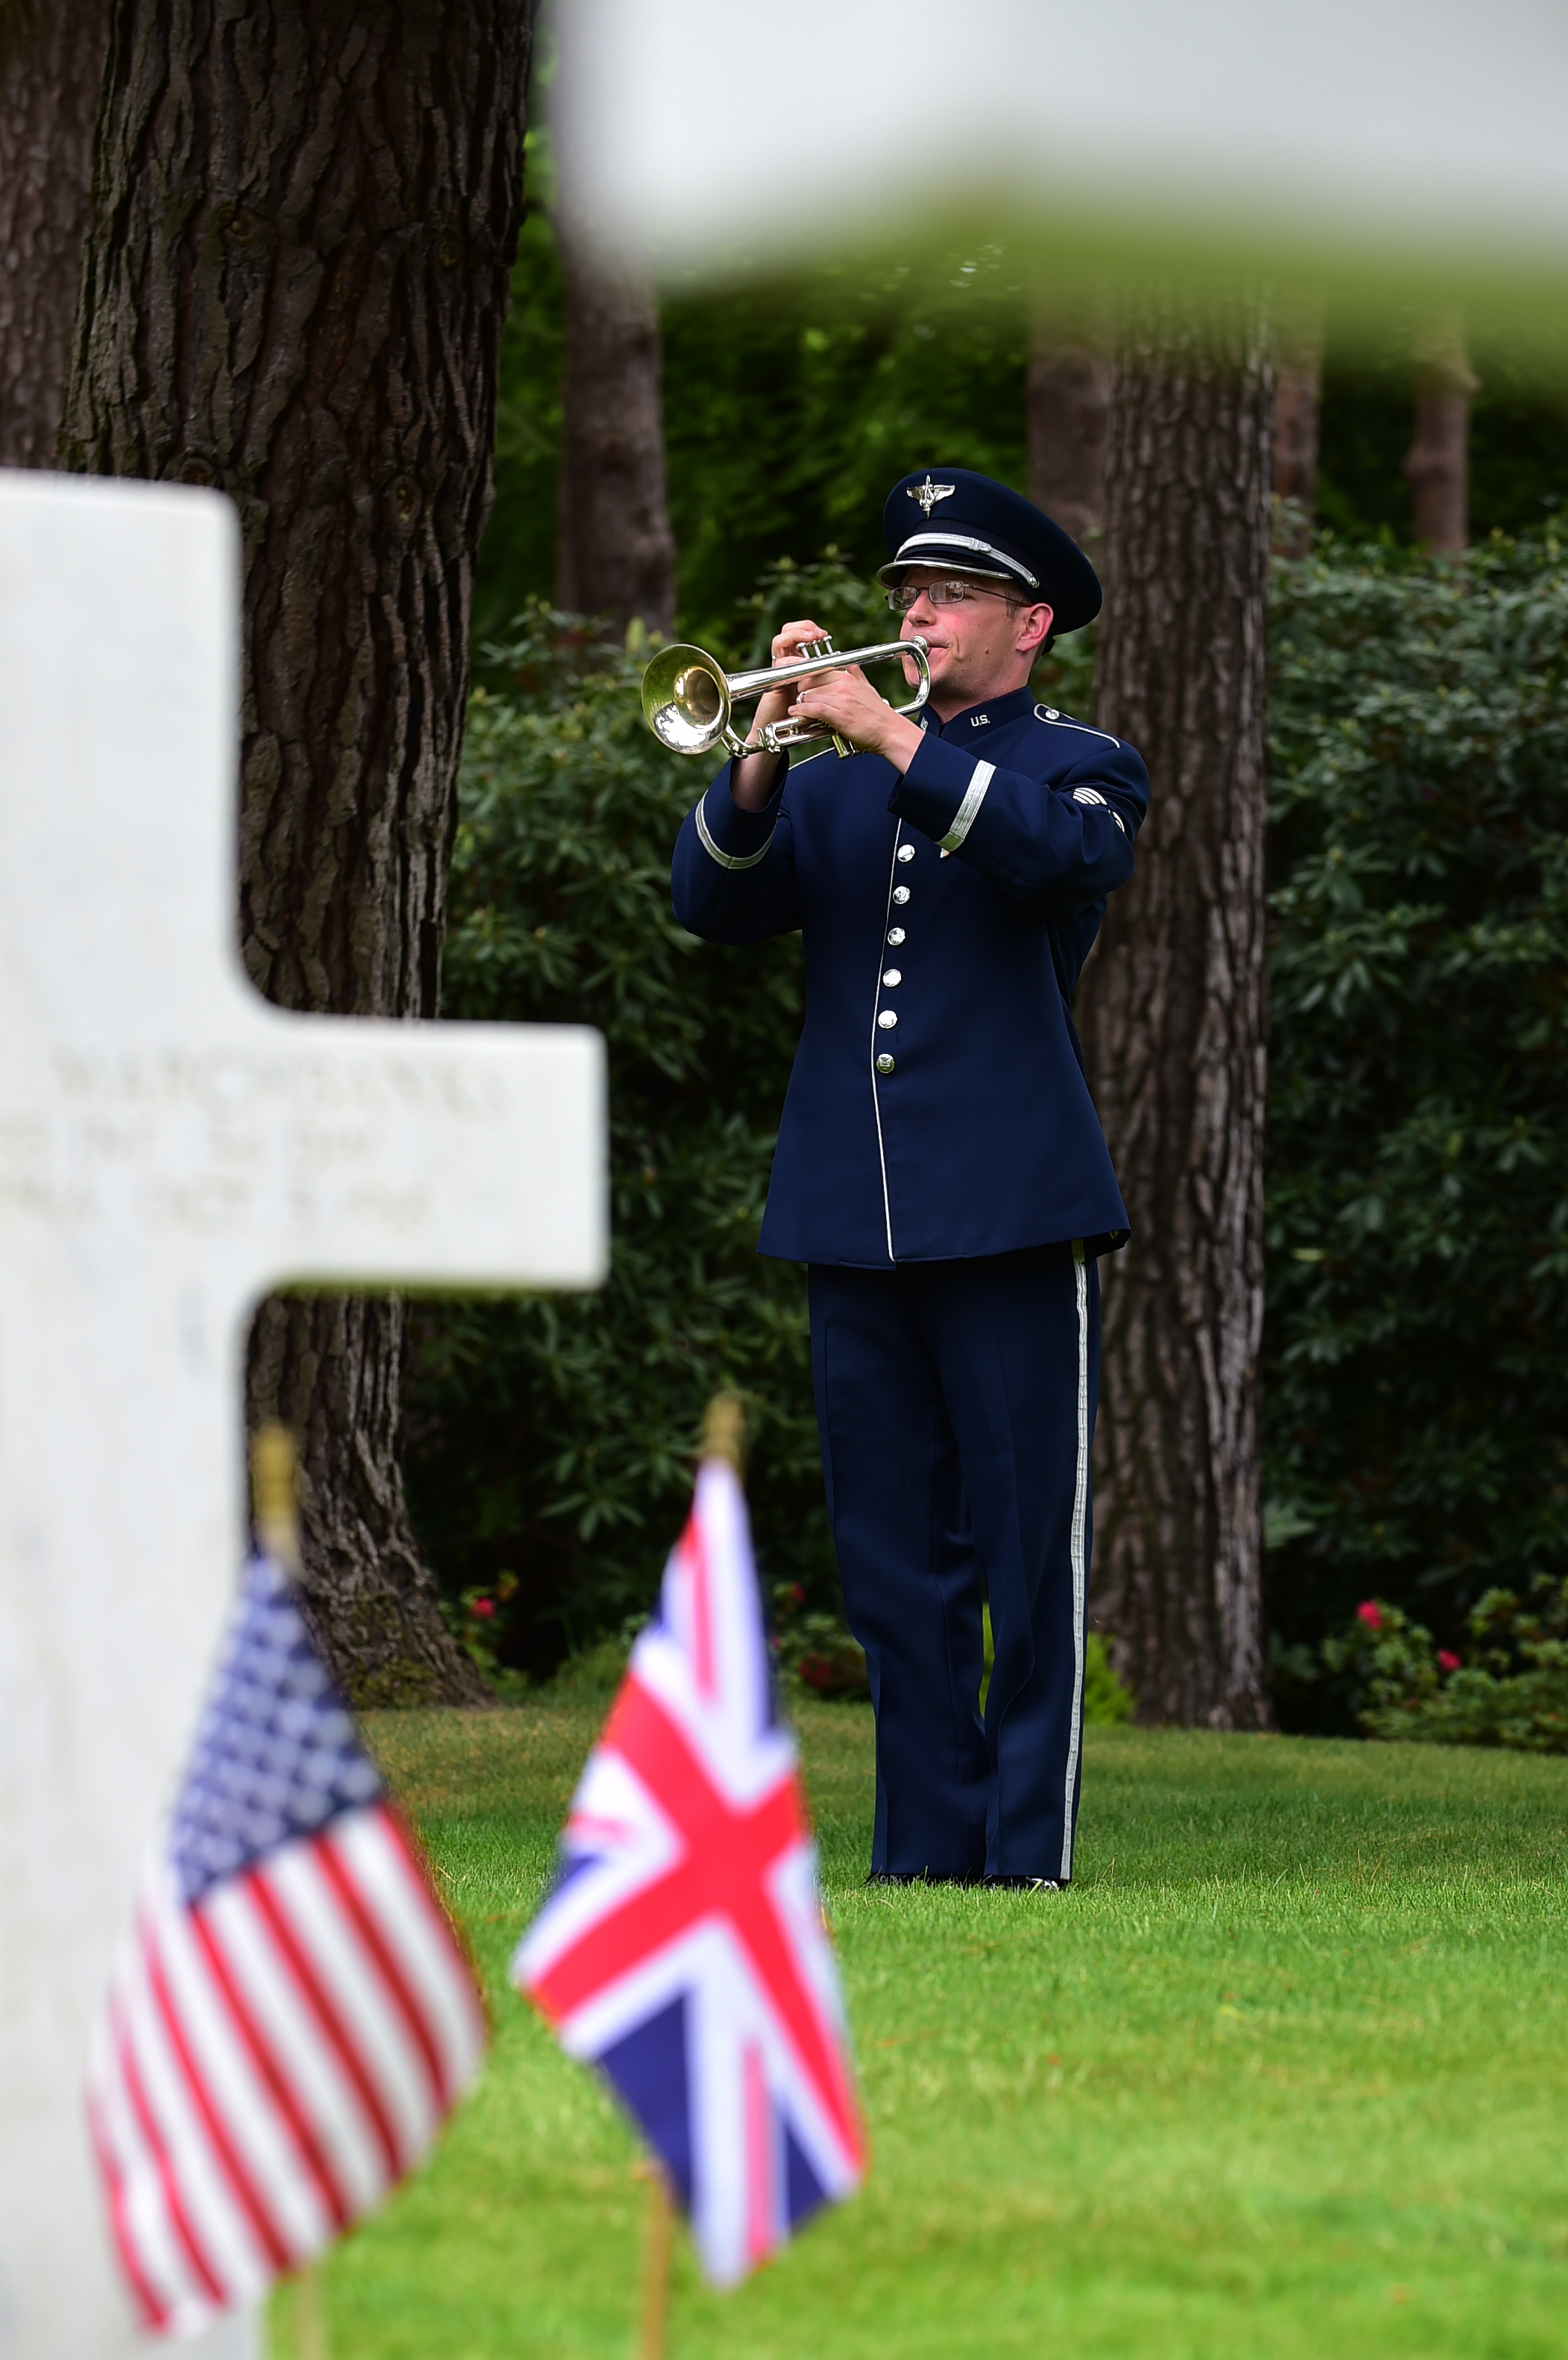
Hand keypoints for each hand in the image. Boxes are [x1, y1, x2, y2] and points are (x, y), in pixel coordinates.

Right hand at [730, 618, 830, 809]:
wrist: (779, 736)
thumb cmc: (801, 718)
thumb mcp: (821, 696)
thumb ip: (830, 682)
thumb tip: (851, 669)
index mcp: (798, 664)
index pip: (800, 636)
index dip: (809, 630)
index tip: (824, 634)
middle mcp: (786, 664)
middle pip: (787, 632)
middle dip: (802, 628)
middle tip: (817, 634)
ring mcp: (778, 671)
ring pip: (780, 642)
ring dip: (795, 637)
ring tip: (811, 639)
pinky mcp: (773, 682)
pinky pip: (779, 664)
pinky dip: (791, 660)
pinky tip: (802, 662)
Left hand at [786, 662, 925, 773]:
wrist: (889, 732)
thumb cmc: (878, 715)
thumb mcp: (867, 688)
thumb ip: (856, 675)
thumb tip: (851, 666)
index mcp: (847, 676)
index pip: (816, 671)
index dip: (805, 680)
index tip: (800, 687)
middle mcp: (842, 684)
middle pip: (807, 682)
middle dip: (800, 692)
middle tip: (798, 701)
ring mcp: (840, 698)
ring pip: (808, 696)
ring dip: (800, 705)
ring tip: (798, 712)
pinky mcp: (839, 714)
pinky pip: (813, 708)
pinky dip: (801, 711)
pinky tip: (795, 714)